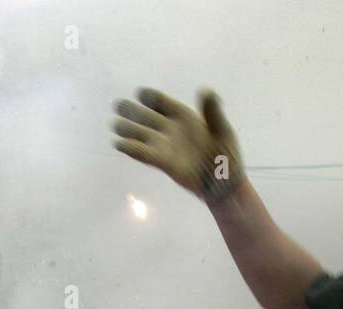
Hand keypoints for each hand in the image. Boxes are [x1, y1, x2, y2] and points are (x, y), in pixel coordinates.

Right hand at [112, 88, 243, 204]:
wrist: (225, 184)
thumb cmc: (226, 156)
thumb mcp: (223, 131)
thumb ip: (214, 113)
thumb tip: (206, 90)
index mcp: (184, 117)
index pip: (163, 103)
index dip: (152, 98)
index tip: (140, 93)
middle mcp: (171, 129)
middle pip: (147, 117)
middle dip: (132, 111)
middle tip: (118, 105)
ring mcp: (166, 146)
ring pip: (142, 135)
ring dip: (128, 130)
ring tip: (115, 125)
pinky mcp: (164, 163)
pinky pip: (145, 154)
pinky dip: (133, 149)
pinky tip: (120, 145)